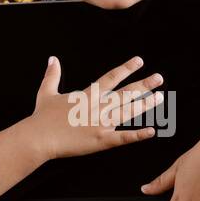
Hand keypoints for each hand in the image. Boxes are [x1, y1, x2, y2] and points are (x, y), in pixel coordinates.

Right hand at [27, 55, 165, 161]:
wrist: (39, 137)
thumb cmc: (42, 117)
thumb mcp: (47, 92)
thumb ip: (52, 75)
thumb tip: (53, 59)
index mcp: (87, 95)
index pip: (111, 78)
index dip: (126, 68)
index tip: (139, 61)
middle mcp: (97, 106)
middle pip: (125, 93)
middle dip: (143, 84)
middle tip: (159, 78)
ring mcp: (101, 123)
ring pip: (128, 111)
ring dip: (145, 104)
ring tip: (160, 98)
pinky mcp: (101, 140)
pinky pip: (123, 138)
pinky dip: (138, 135)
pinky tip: (151, 131)